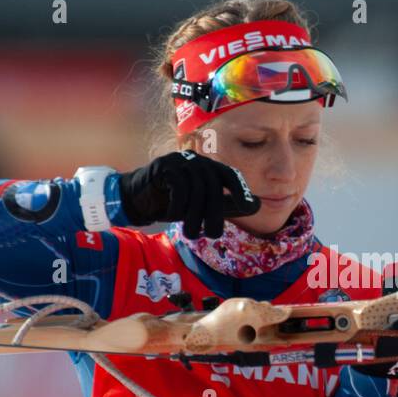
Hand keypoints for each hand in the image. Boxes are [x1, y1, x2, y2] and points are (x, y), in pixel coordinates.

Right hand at [119, 150, 260, 238]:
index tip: (247, 206)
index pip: (230, 175)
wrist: (139, 197)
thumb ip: (228, 205)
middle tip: (213, 236)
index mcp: (210, 167)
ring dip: (194, 217)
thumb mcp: (203, 206)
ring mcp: (180, 160)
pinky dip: (177, 206)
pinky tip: (172, 216)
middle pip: (213, 188)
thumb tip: (258, 206)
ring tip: (191, 234)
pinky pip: (178, 187)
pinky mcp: (163, 165)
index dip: (240, 190)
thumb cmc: (174, 202)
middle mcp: (197, 160)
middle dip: (214, 215)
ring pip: (196, 191)